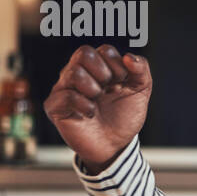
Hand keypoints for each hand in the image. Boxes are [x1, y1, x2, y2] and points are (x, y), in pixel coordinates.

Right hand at [43, 44, 151, 172]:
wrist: (116, 145)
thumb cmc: (125, 116)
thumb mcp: (141, 91)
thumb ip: (141, 69)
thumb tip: (129, 57)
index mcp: (98, 66)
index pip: (104, 50)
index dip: (117, 66)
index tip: (121, 83)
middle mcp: (79, 73)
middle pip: (84, 53)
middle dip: (103, 73)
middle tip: (107, 90)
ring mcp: (64, 88)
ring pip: (74, 72)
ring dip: (93, 89)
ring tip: (97, 102)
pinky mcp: (55, 106)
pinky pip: (65, 96)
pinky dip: (84, 106)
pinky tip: (90, 114)